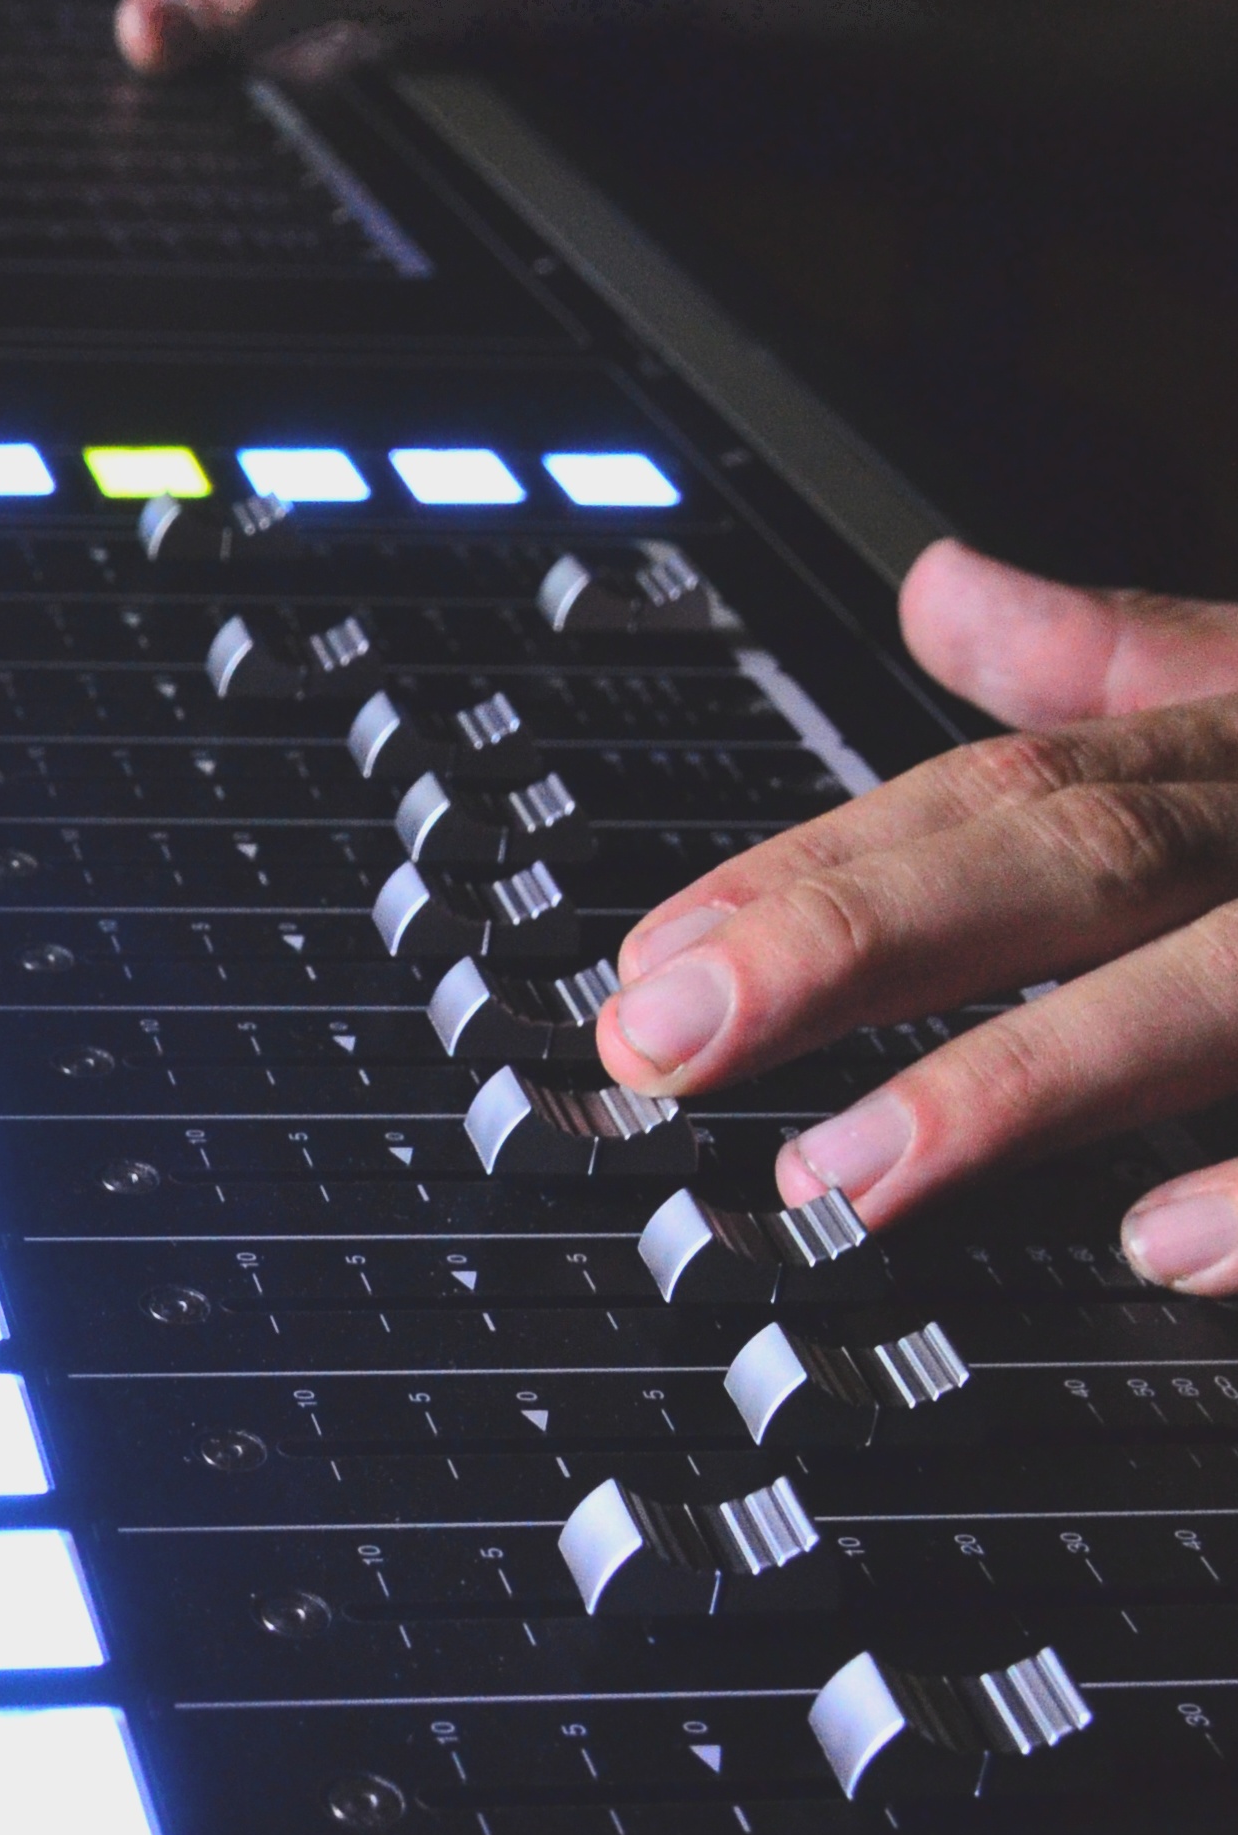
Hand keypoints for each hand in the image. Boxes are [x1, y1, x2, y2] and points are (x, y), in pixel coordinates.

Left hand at [593, 540, 1237, 1291]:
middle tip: (673, 1037)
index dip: (817, 868)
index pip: (1002, 792)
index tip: (652, 958)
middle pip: (1071, 856)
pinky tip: (1161, 1248)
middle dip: (858, 941)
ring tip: (852, 1171)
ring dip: (1023, 1075)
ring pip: (1216, 980)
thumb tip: (939, 586)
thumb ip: (1120, 660)